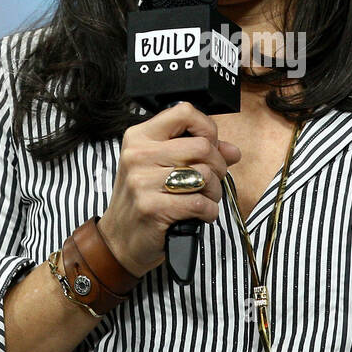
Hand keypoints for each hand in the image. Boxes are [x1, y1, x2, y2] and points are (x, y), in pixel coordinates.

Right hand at [96, 102, 241, 276]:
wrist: (119, 238)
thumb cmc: (143, 199)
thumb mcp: (161, 167)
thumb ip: (197, 153)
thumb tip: (232, 151)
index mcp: (140, 137)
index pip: (184, 112)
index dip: (207, 128)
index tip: (209, 145)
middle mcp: (138, 155)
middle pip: (202, 146)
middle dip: (217, 166)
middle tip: (210, 179)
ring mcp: (142, 181)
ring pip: (204, 175)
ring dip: (214, 191)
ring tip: (204, 198)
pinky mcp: (152, 208)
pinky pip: (199, 203)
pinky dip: (209, 211)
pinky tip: (200, 213)